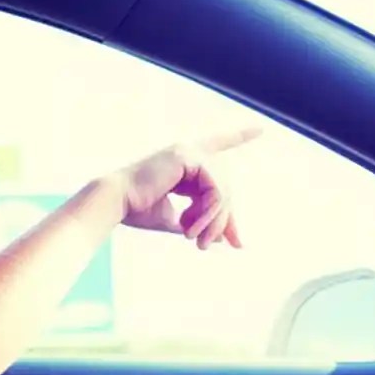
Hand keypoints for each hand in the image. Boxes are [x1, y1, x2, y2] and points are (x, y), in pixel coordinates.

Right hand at [113, 127, 260, 248]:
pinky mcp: (188, 158)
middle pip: (223, 187)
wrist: (113, 204)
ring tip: (199, 241)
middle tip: (213, 246)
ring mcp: (189, 152)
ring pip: (222, 190)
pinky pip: (216, 190)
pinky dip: (210, 213)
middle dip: (225, 219)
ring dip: (215, 220)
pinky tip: (192, 227)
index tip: (260, 129)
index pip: (216, 146)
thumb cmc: (135, 211)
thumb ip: (197, 223)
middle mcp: (187, 153)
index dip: (238, 136)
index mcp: (182, 163)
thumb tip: (224, 238)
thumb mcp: (174, 220)